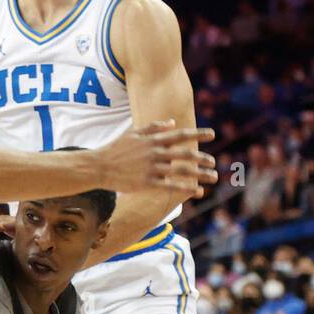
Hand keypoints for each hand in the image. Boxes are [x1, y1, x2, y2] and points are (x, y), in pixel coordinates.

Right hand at [97, 121, 216, 195]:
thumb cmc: (115, 149)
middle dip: (202, 158)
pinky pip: (170, 185)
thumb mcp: (133, 133)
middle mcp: (155, 153)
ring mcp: (151, 168)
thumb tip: (172, 123)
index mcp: (153, 140)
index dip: (197, 134)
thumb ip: (153, 127)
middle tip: (214, 162)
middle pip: (184, 154)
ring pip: (180, 170)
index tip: (212, 134)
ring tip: (213, 177)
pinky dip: (185, 187)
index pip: (180, 135)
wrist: (98, 166)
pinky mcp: (146, 182)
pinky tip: (196, 190)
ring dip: (199, 174)